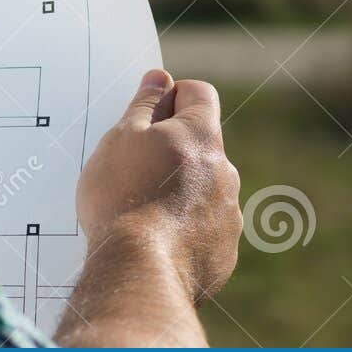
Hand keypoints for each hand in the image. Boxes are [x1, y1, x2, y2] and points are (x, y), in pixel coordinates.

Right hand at [76, 68, 241, 303]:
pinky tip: (156, 242)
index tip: (148, 118)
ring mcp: (229, 215)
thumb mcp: (122, 139)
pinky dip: (185, 229)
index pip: (199, 93)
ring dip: (180, 191)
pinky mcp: (225, 252)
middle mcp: (226, 171)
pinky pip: (206, 229)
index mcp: (202, 136)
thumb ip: (145, 105)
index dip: (172, 97)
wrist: (139, 273)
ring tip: (141, 212)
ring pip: (204, 189)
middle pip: (201, 145)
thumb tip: (160, 78)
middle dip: (173, 149)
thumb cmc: (123, 198)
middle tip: (134, 169)